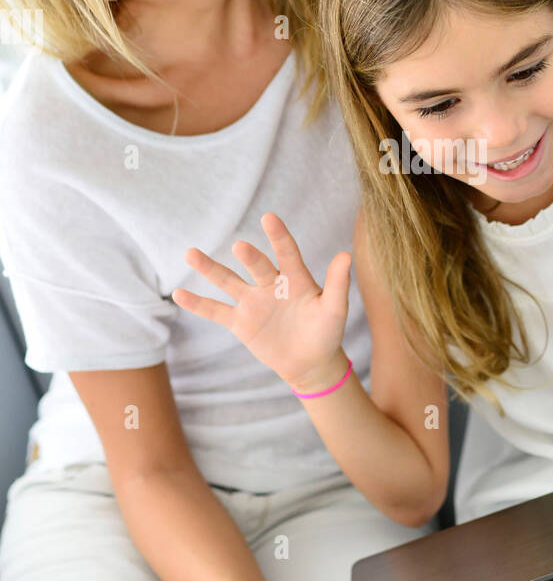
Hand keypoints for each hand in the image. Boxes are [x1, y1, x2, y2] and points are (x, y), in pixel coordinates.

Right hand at [172, 213, 350, 388]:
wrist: (310, 362)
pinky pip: (216, 311)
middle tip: (241, 247)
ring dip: (210, 269)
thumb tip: (347, 255)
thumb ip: (338, 284)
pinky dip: (198, 303)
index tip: (269, 218)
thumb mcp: (335, 310)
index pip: (287, 253)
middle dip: (250, 257)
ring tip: (191, 253)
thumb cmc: (326, 332)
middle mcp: (271, 285)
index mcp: (295, 278)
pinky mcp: (240, 322)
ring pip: (228, 282)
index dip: (279, 236)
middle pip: (257, 266)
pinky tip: (179, 293)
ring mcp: (253, 302)